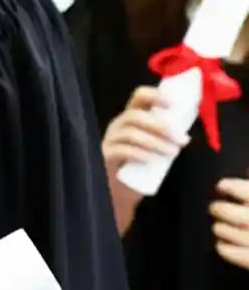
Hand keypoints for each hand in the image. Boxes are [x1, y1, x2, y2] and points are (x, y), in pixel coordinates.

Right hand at [101, 86, 188, 234]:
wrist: (121, 193)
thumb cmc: (140, 168)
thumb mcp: (154, 149)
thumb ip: (164, 139)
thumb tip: (184, 134)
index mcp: (131, 119)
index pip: (138, 97)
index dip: (154, 95)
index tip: (172, 103)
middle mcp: (117, 126)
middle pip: (135, 116)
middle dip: (161, 126)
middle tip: (182, 139)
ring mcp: (109, 141)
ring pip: (130, 133)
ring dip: (155, 142)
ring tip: (173, 153)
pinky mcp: (105, 157)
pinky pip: (121, 150)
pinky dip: (139, 153)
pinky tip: (152, 160)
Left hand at [212, 178, 248, 269]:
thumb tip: (246, 171)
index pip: (229, 187)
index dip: (225, 187)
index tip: (223, 188)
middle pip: (219, 209)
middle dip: (218, 209)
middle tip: (220, 209)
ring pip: (218, 229)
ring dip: (221, 228)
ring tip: (228, 228)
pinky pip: (224, 250)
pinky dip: (224, 247)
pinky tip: (230, 244)